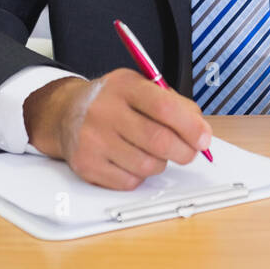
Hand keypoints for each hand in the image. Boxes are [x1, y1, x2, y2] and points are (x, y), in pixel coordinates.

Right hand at [23, 70, 211, 189]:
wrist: (65, 113)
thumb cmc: (112, 101)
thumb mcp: (140, 87)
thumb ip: (174, 103)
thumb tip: (201, 131)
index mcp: (124, 86)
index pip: (164, 107)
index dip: (190, 126)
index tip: (203, 138)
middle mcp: (105, 111)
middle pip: (158, 141)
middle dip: (184, 151)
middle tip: (189, 152)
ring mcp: (93, 139)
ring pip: (147, 165)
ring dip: (160, 163)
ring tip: (152, 151)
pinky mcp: (87, 165)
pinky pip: (130, 181)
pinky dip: (140, 175)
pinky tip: (131, 160)